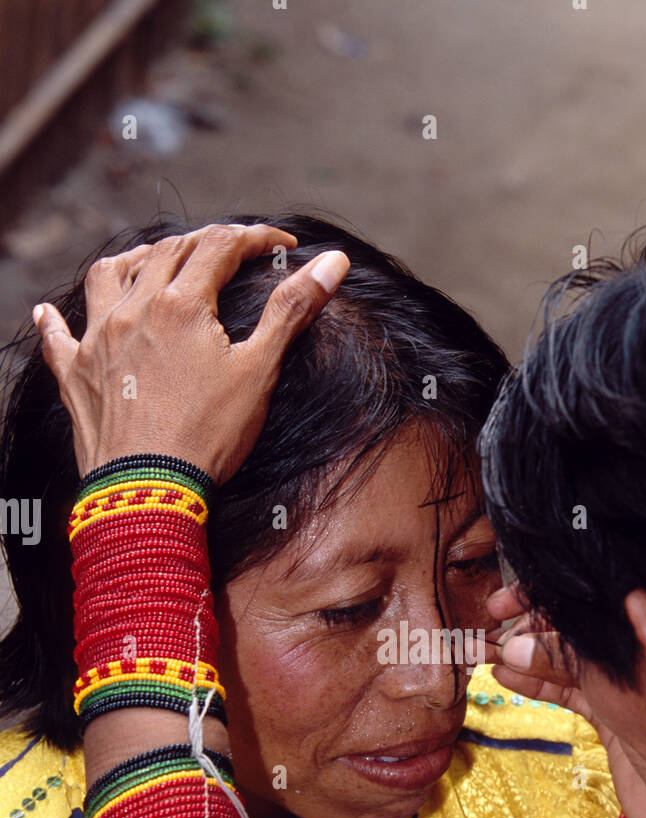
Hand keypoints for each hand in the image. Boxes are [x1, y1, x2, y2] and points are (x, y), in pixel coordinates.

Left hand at [32, 223, 349, 482]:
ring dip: (135, 260)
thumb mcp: (259, 371)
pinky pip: (58, 337)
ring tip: (153, 261)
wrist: (148, 490)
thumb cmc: (207, 435)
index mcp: (181, 304)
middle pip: (167, 251)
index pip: (221, 245)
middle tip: (230, 252)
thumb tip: (333, 262)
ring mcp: (99, 340)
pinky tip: (50, 311)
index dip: (255, 237)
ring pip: (109, 274)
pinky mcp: (77, 375)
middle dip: (203, 242)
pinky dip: (56, 321)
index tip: (281, 245)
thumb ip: (292, 310)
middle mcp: (133, 309)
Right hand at [487, 585, 645, 817]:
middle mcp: (638, 651)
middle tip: (491, 619)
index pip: (596, 598)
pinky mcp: (613, 718)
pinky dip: (535, 682)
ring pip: (566, 657)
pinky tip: (505, 674)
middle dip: (532, 618)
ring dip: (525, 650)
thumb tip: (591, 614)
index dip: (554, 591)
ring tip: (484, 645)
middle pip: (577, 623)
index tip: (512, 595)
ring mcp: (624, 684)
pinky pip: (567, 691)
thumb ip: (620, 652)